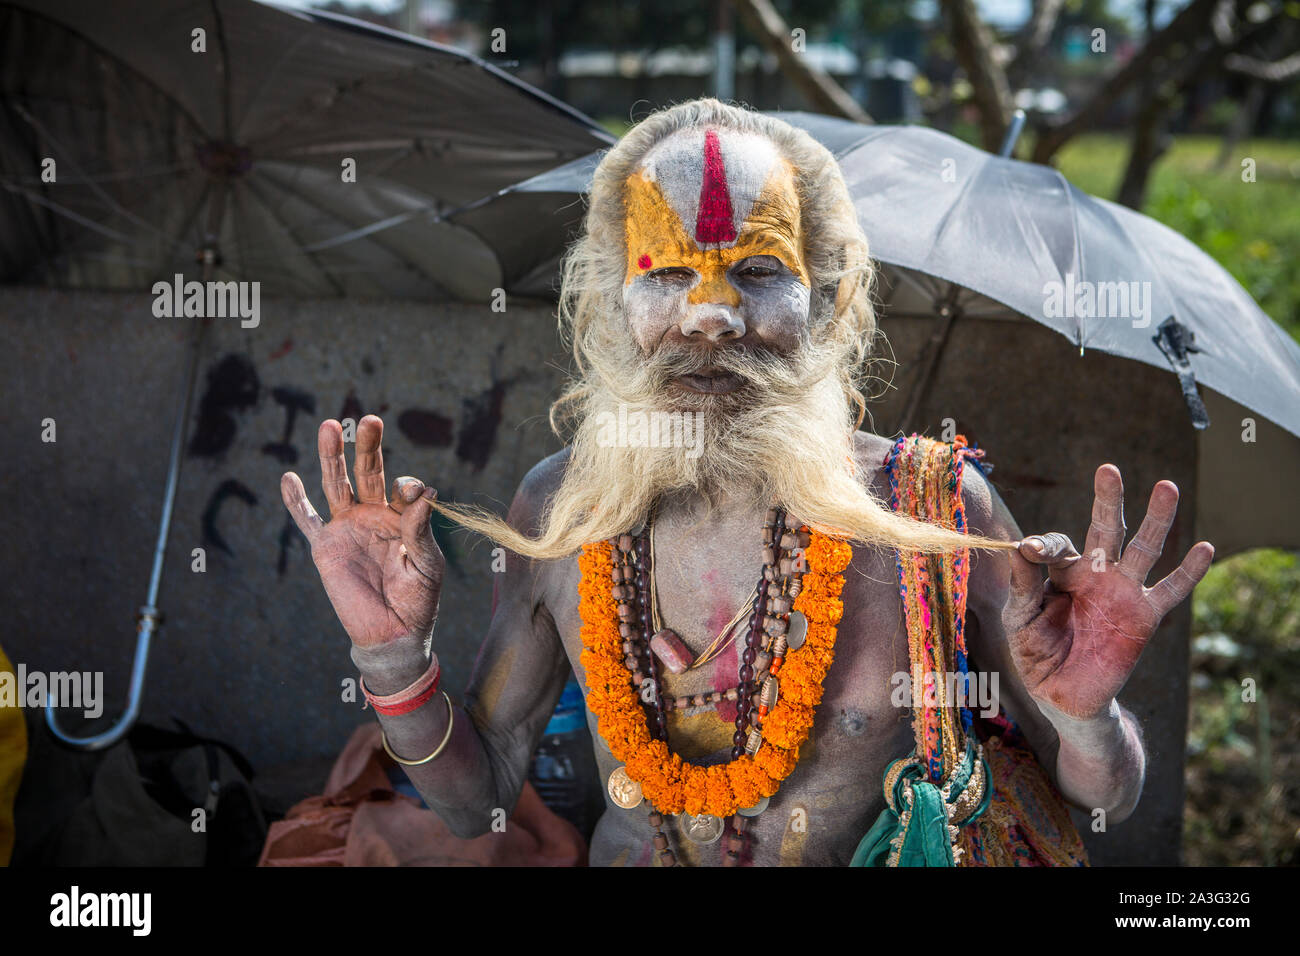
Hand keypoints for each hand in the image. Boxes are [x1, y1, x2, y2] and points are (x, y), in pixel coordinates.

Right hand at [280, 415, 443, 647]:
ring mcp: (347, 528)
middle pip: (368, 472)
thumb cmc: (417, 599)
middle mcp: (373, 515)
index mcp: (402, 517)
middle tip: (370, 420)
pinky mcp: (325, 547)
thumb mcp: (426, 564)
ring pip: (337, 484)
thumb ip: (420, 530)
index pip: (402, 489)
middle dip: (368, 447)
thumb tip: (424, 492)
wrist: (392, 633)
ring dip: (333, 457)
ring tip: (330, 426)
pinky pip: (307, 520)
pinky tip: (287, 478)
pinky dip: (296, 501)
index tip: (410, 494)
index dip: (407, 488)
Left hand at [1003, 464, 1213, 719]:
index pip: (1055, 545)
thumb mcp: (1020, 618)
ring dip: (1156, 519)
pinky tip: (1205, 548)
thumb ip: (1023, 585)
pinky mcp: (1144, 616)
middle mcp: (1095, 573)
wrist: (1062, 695)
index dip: (1043, 545)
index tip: (1030, 549)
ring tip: (1167, 487)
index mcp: (1061, 572)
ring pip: (1143, 548)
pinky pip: (1171, 591)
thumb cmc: (1036, 652)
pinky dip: (1189, 571)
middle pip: (1105, 528)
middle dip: (1108, 500)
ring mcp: (1123, 591)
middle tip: (1108, 469)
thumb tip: (1019, 547)